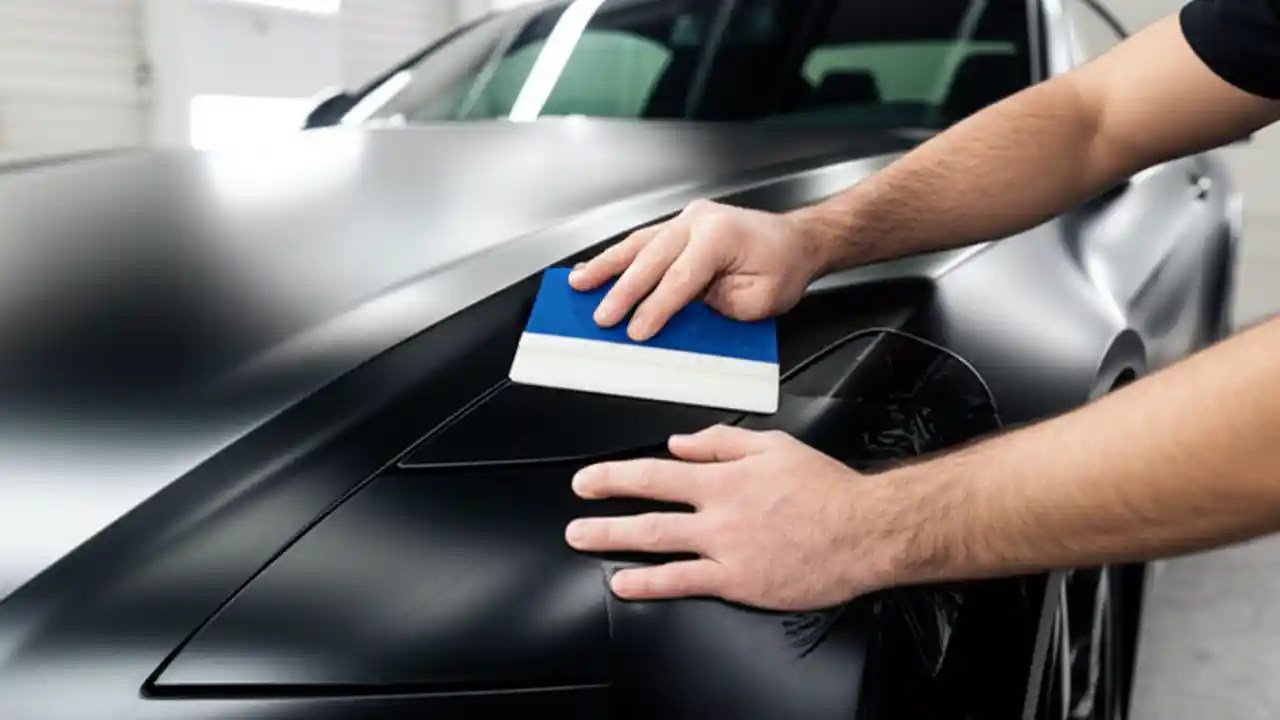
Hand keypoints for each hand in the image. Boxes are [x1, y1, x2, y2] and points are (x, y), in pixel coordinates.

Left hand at [564, 425, 904, 611]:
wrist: (863, 530)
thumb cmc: (826, 489)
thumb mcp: (775, 446)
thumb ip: (722, 442)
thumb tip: (681, 442)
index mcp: (726, 477)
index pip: (657, 471)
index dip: (615, 475)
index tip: (588, 479)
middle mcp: (719, 511)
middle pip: (648, 507)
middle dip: (604, 508)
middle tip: (575, 512)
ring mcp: (725, 548)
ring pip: (657, 542)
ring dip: (614, 540)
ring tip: (584, 540)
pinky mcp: (737, 581)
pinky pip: (684, 582)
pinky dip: (649, 583)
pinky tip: (624, 583)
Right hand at [568, 199, 826, 340]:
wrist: (798, 241)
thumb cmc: (784, 267)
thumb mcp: (758, 301)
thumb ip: (716, 311)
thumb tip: (678, 325)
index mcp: (719, 236)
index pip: (679, 279)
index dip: (654, 308)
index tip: (635, 332)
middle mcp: (698, 221)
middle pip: (650, 259)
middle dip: (622, 291)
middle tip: (600, 317)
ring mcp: (686, 219)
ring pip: (638, 244)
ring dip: (606, 266)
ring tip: (578, 283)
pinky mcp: (679, 225)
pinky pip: (643, 241)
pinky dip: (618, 256)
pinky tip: (596, 267)